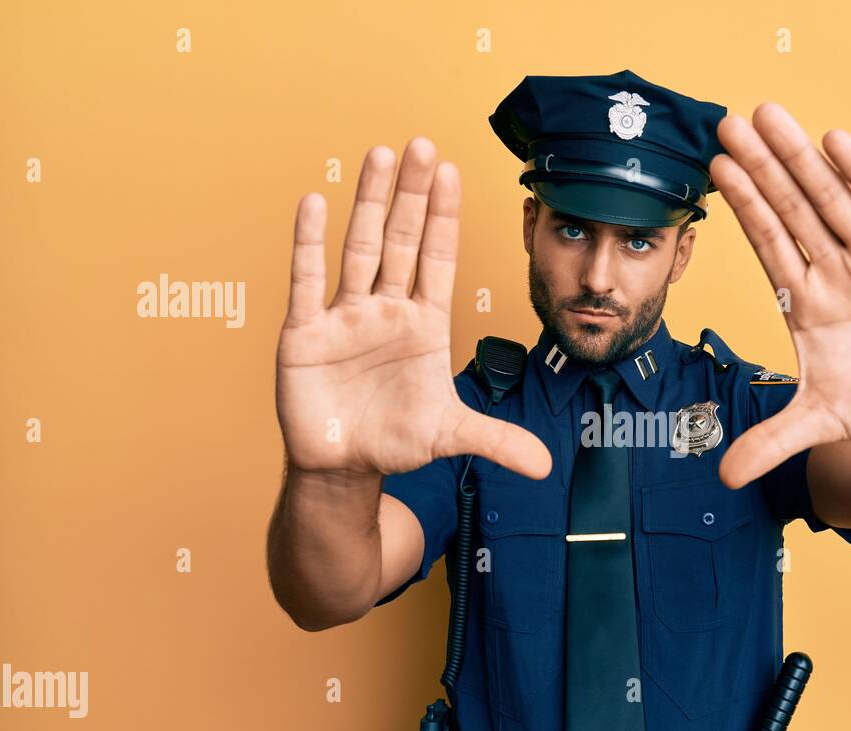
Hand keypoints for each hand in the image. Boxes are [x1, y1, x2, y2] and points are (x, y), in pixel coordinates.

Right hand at [275, 139, 550, 479]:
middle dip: (413, 195)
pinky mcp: (306, 334)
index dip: (445, 217)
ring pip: (360, 249)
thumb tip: (545, 467)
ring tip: (381, 155)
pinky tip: (315, 203)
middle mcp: (386, 310)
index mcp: (424, 324)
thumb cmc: (395, 440)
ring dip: (370, 204)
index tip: (452, 172)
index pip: (438, 258)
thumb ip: (496, 440)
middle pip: (402, 241)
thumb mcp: (450, 435)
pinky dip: (309, 243)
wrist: (344, 466)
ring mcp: (345, 317)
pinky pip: (307, 281)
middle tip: (423, 144)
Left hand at [709, 104, 850, 489]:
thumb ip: (772, 441)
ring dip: (801, 159)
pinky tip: (835, 142)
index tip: (716, 168)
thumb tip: (721, 476)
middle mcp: (837, 270)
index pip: (768, 243)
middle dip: (762, 167)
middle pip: (791, 209)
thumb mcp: (822, 423)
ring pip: (831, 198)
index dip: (744, 206)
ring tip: (770, 116)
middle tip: (729, 121)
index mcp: (808, 301)